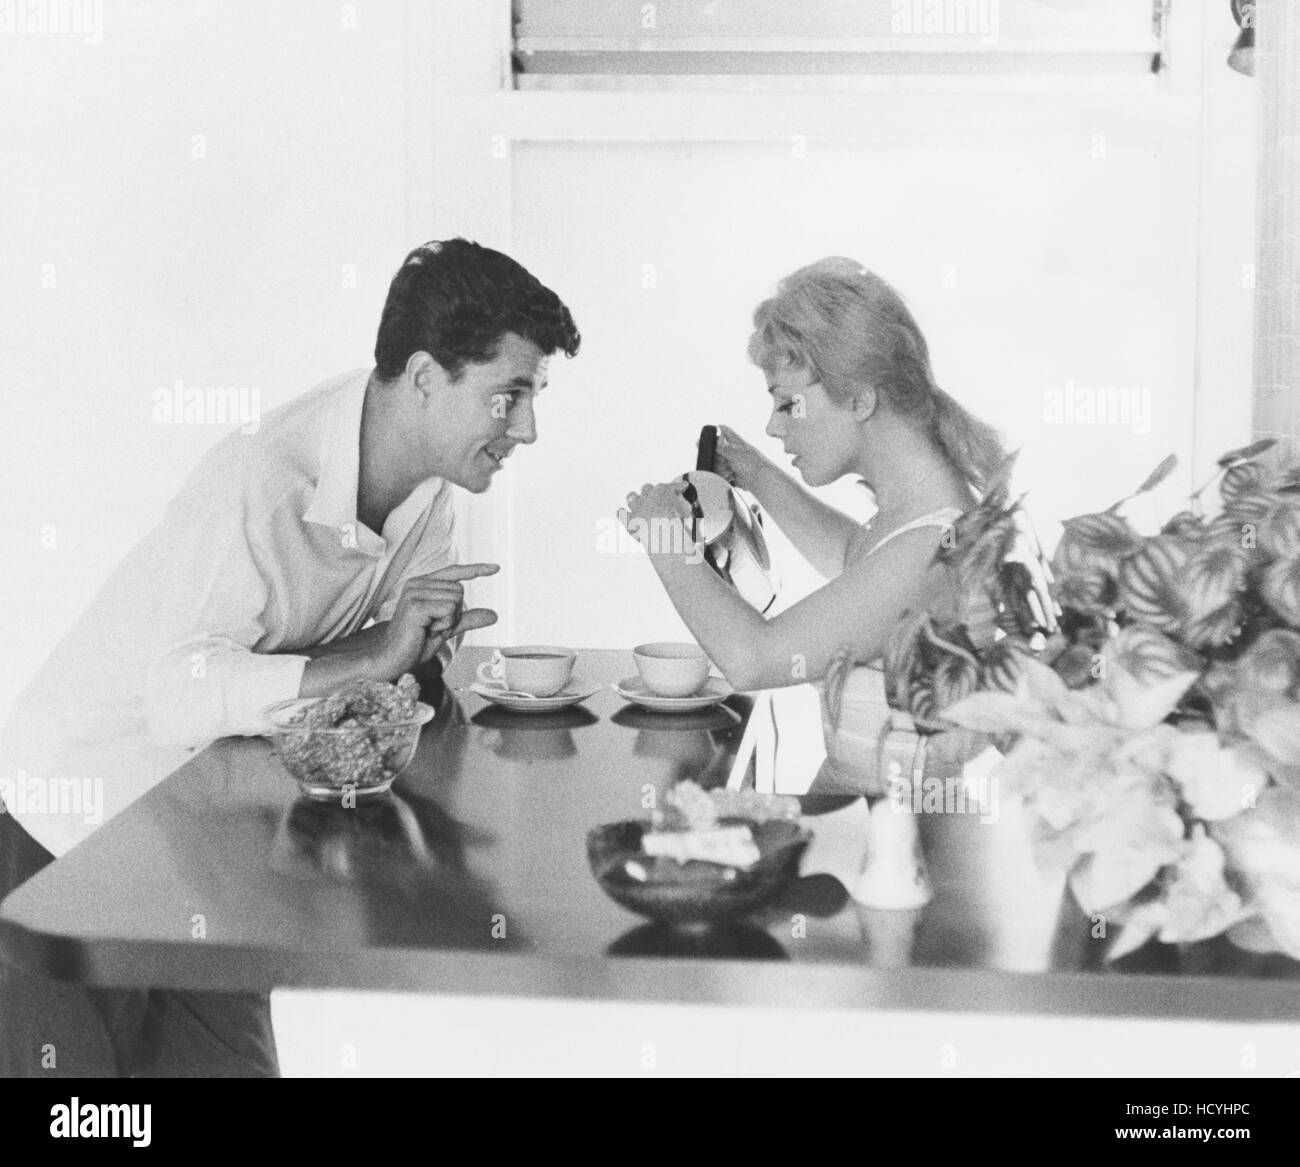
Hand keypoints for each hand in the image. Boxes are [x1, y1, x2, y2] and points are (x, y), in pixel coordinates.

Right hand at [379, 563, 499, 673]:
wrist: (394, 658)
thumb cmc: (417, 642)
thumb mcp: (448, 627)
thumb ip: (467, 619)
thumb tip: (494, 615)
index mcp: (423, 585)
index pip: (453, 572)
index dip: (475, 569)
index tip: (496, 568)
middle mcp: (417, 584)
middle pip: (459, 590)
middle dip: (454, 614)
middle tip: (434, 627)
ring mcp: (414, 592)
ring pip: (456, 599)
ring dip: (448, 621)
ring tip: (428, 629)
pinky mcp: (415, 605)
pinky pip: (448, 609)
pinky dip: (444, 624)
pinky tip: (427, 630)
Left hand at [618, 481, 698, 557]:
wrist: (664, 535)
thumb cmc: (680, 526)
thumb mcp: (689, 516)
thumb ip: (687, 512)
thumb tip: (689, 518)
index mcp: (664, 490)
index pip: (672, 486)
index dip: (677, 487)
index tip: (684, 487)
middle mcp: (648, 495)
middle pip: (647, 488)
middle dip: (652, 492)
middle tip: (657, 498)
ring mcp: (637, 507)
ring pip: (631, 496)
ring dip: (635, 499)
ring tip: (638, 504)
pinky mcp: (628, 520)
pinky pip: (621, 513)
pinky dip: (622, 514)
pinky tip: (623, 514)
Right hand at [714, 425, 771, 490]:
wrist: (760, 480)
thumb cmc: (752, 462)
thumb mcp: (733, 452)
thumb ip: (716, 447)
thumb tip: (698, 442)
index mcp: (733, 439)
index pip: (721, 429)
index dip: (714, 433)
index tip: (712, 443)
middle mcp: (730, 449)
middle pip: (713, 450)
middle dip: (717, 458)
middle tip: (726, 461)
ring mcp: (728, 461)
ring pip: (714, 463)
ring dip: (721, 469)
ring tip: (731, 471)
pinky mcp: (727, 473)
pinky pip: (717, 473)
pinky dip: (723, 476)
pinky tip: (731, 476)